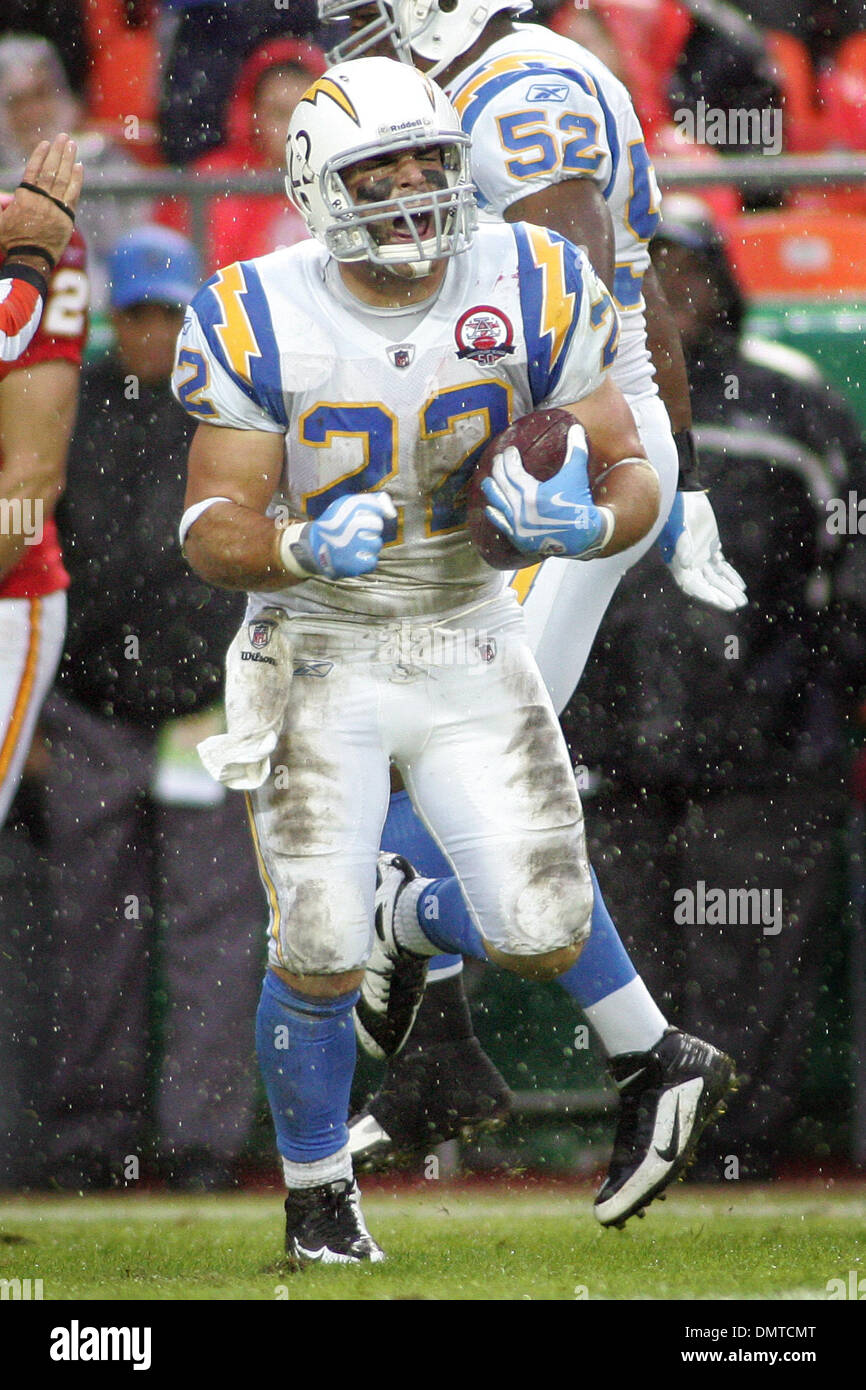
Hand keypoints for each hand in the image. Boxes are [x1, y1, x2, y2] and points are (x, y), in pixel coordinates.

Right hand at [1, 134, 82, 265]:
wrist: (29, 260)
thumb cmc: (10, 242)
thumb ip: (2, 204)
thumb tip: (7, 196)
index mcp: (24, 196)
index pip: (33, 169)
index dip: (39, 155)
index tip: (45, 143)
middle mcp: (40, 198)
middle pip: (50, 169)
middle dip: (57, 151)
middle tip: (63, 137)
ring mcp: (55, 207)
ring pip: (63, 178)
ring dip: (68, 160)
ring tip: (72, 145)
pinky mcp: (67, 217)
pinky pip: (73, 194)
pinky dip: (77, 179)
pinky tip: (80, 167)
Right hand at [280, 491, 396, 578]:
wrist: (313, 548)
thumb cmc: (337, 524)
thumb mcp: (348, 505)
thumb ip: (373, 502)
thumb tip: (391, 513)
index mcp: (346, 508)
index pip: (376, 507)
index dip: (371, 512)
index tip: (360, 516)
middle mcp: (349, 525)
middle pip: (377, 525)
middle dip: (370, 528)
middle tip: (355, 532)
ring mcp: (351, 546)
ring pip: (376, 544)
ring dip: (368, 545)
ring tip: (353, 545)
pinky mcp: (352, 565)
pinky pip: (372, 562)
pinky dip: (365, 561)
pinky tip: (354, 557)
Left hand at [481, 422, 611, 558]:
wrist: (585, 536)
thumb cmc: (580, 503)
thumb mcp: (577, 475)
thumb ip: (576, 450)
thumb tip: (576, 428)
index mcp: (531, 494)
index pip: (512, 472)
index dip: (509, 459)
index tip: (509, 451)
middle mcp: (520, 510)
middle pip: (502, 485)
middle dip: (498, 470)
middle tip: (498, 460)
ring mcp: (518, 525)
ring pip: (498, 504)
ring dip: (492, 491)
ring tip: (487, 481)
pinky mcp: (519, 537)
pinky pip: (502, 524)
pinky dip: (495, 515)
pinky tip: (490, 508)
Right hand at [658, 490, 746, 610]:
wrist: (683, 495)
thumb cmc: (677, 511)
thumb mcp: (677, 526)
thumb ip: (681, 544)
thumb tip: (685, 564)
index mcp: (676, 562)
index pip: (692, 585)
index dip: (705, 594)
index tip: (719, 601)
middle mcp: (688, 563)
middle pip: (706, 585)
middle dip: (721, 596)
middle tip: (736, 605)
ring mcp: (700, 556)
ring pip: (716, 578)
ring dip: (728, 589)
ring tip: (743, 600)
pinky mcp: (711, 548)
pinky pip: (722, 567)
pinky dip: (731, 576)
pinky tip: (741, 586)